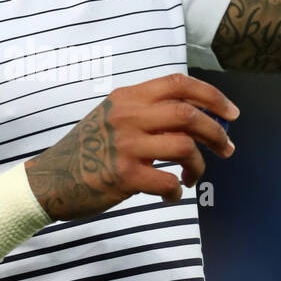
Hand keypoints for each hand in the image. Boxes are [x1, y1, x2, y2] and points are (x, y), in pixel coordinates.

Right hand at [25, 72, 238, 221]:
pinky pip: (168, 182)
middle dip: (216, 133)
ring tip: (191, 176)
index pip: (179, 84)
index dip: (212, 97)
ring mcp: (126, 146)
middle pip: (189, 115)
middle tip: (227, 149)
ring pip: (185, 148)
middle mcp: (128, 116)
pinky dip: (176, 192)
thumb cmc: (86, 150)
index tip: (231, 114)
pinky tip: (171, 195)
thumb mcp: (111, 116)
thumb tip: (193, 118)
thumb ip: (145, 111)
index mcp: (128, 97)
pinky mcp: (124, 176)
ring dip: (199, 166)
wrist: (49, 179)